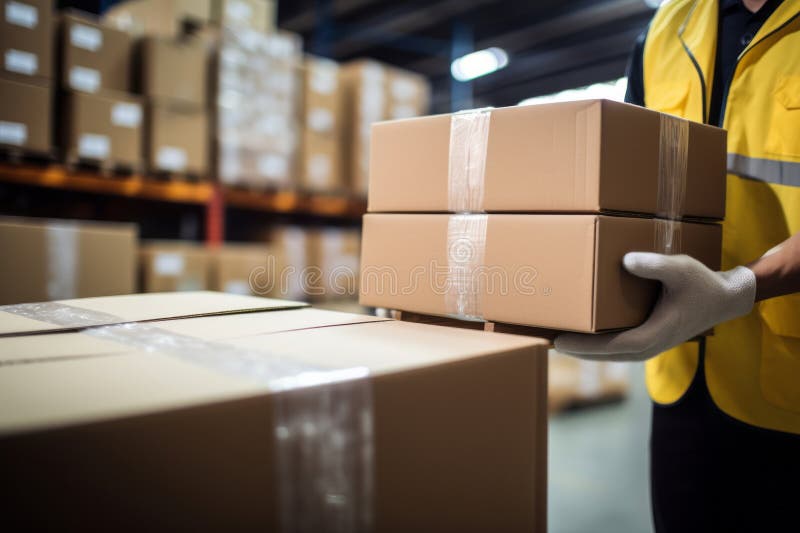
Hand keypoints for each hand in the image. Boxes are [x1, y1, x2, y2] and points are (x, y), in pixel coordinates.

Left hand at [554, 252, 755, 360]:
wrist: (723, 299)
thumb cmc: (701, 284)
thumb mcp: (681, 269)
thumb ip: (655, 266)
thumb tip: (627, 260)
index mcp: (654, 335)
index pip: (611, 347)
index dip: (584, 347)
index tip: (559, 341)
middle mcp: (648, 347)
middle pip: (604, 356)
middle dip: (575, 350)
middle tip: (545, 340)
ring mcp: (647, 346)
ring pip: (609, 354)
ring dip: (583, 350)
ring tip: (555, 339)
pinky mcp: (647, 340)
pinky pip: (616, 347)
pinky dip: (596, 345)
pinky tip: (580, 334)